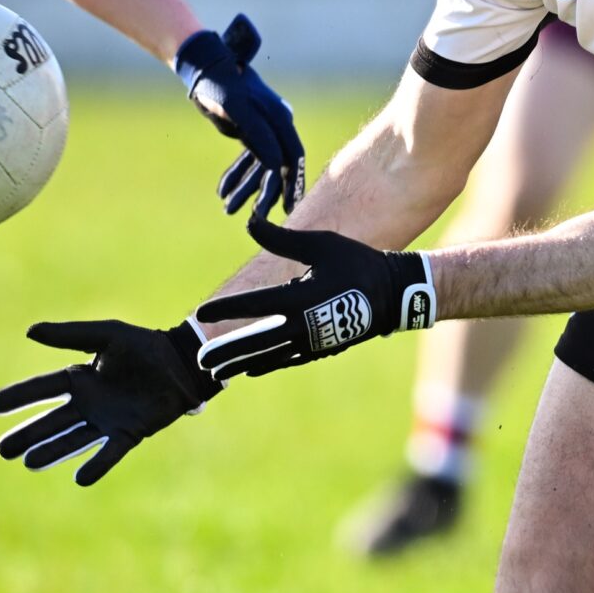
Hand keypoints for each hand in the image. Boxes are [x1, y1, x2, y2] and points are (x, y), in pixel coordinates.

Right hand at [0, 319, 217, 485]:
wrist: (181, 362)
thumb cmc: (144, 346)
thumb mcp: (105, 335)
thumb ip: (69, 334)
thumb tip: (29, 331)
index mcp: (79, 378)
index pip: (42, 389)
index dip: (18, 397)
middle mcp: (88, 403)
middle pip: (51, 421)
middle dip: (27, 434)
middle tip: (2, 450)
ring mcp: (106, 421)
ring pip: (72, 439)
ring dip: (51, 451)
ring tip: (27, 462)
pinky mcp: (128, 434)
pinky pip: (108, 453)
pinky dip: (95, 466)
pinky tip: (80, 478)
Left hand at [174, 15, 306, 218]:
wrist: (205, 67)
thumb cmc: (219, 85)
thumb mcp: (235, 108)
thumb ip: (257, 135)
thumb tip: (275, 165)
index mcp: (278, 118)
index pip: (291, 156)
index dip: (292, 183)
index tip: (290, 207)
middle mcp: (275, 125)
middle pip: (278, 166)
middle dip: (268, 193)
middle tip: (260, 218)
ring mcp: (263, 129)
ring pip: (259, 166)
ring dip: (246, 189)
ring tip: (228, 209)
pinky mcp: (249, 132)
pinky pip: (246, 160)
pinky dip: (235, 176)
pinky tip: (222, 192)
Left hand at [195, 217, 435, 381]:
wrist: (393, 295)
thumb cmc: (356, 264)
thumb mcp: (320, 244)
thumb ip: (281, 238)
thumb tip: (250, 221)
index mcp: (300, 298)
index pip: (254, 305)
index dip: (225, 308)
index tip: (200, 312)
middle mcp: (303, 325)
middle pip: (256, 341)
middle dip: (227, 350)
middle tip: (200, 359)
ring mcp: (312, 342)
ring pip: (268, 356)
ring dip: (241, 362)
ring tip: (215, 371)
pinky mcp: (321, 349)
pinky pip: (287, 360)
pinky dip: (266, 364)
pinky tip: (249, 370)